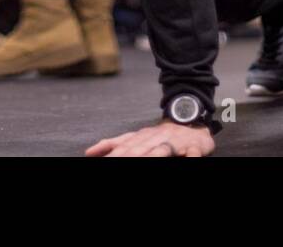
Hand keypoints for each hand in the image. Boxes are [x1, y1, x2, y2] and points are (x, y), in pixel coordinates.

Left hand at [85, 119, 214, 156]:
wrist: (191, 120)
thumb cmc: (161, 135)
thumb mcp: (136, 137)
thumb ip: (114, 144)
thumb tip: (89, 152)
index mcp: (141, 136)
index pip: (124, 145)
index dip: (112, 152)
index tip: (98, 158)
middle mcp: (155, 137)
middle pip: (139, 148)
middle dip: (126, 156)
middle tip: (114, 161)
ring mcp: (174, 142)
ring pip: (162, 149)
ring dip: (153, 155)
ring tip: (144, 160)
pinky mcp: (193, 146)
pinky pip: (191, 153)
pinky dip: (189, 157)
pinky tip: (187, 160)